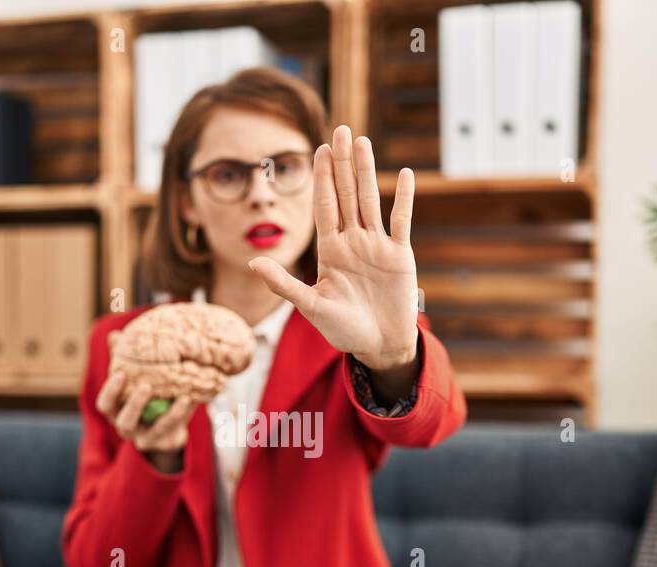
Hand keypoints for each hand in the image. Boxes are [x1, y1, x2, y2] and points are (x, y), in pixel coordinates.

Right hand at [95, 369, 194, 472]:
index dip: (111, 391)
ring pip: (155, 430)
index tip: (121, 373)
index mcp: (116, 412)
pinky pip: (174, 430)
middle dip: (135, 405)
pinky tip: (190, 399)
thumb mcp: (135, 379)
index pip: (105, 405)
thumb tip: (114, 335)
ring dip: (169, 414)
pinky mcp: (164, 443)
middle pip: (124, 422)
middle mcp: (126, 428)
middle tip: (146, 386)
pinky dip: (183, 414)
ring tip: (182, 396)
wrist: (165, 426)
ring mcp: (145, 439)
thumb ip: (125, 360)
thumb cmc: (146, 397)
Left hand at [247, 125, 418, 370]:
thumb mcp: (310, 306)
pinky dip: (404, 198)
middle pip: (346, 194)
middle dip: (343, 163)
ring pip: (370, 200)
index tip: (320, 149)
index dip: (322, 178)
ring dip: (367, 171)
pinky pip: (402, 221)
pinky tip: (405, 174)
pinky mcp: (400, 255)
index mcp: (330, 250)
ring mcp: (377, 246)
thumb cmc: (342, 329)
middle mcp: (353, 241)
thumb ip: (283, 284)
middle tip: (341, 130)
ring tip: (363, 141)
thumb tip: (251, 263)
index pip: (324, 206)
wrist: (378, 346)